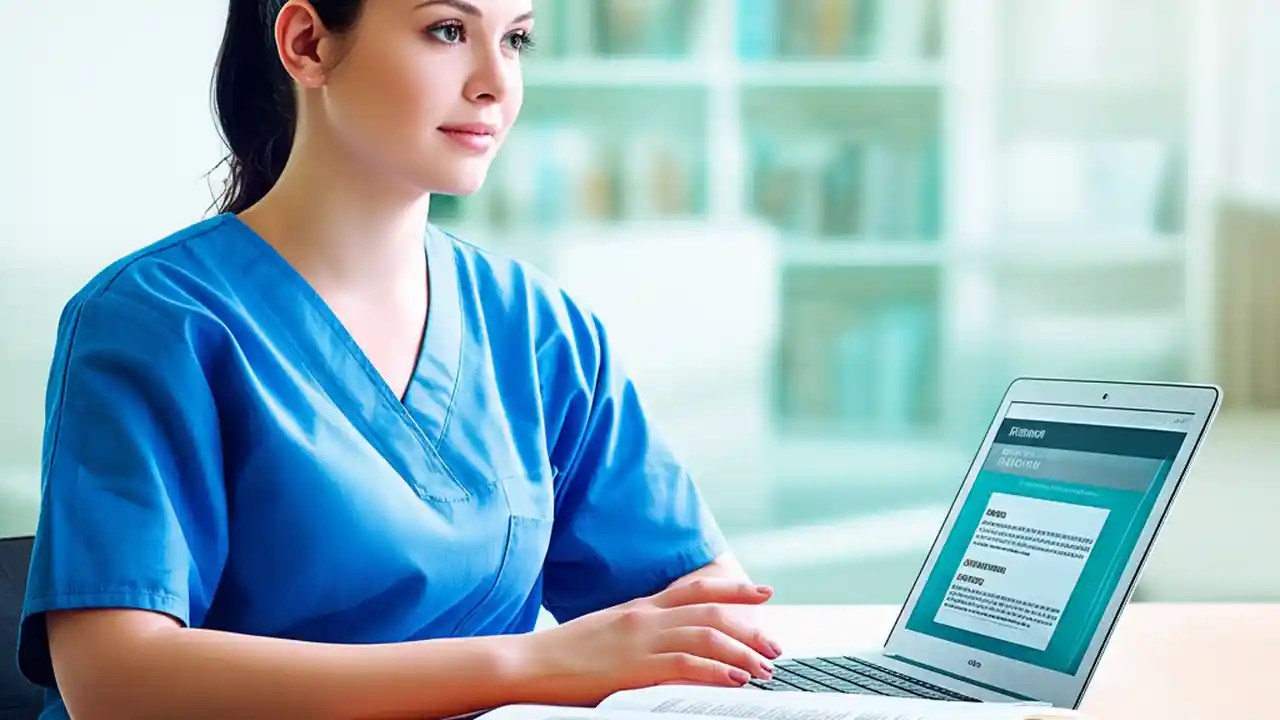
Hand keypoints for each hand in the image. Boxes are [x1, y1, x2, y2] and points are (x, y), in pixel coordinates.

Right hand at [518, 579, 782, 705]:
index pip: (696, 589)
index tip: (763, 593)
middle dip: (750, 627)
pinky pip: (686, 664)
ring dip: (742, 652)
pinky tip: (735, 679)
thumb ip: (639, 629)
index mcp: (641, 606)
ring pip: (707, 637)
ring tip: (763, 669)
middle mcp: (646, 617)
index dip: (734, 590)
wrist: (528, 662)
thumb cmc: (564, 652)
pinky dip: (716, 670)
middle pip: (712, 613)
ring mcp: (641, 640)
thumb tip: (667, 638)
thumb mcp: (608, 629)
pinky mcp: (635, 666)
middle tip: (775, 645)